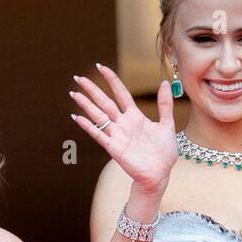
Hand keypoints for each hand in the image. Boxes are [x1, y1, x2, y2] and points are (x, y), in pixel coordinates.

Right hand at [70, 63, 176, 194]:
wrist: (160, 174)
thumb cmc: (163, 153)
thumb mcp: (167, 125)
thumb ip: (165, 105)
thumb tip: (165, 83)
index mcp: (136, 117)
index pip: (121, 94)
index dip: (112, 80)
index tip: (101, 67)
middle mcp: (124, 124)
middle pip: (105, 102)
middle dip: (92, 90)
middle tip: (79, 78)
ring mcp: (117, 135)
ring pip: (99, 116)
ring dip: (86, 105)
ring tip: (74, 93)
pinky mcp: (114, 148)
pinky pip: (99, 135)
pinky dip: (88, 126)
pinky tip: (77, 117)